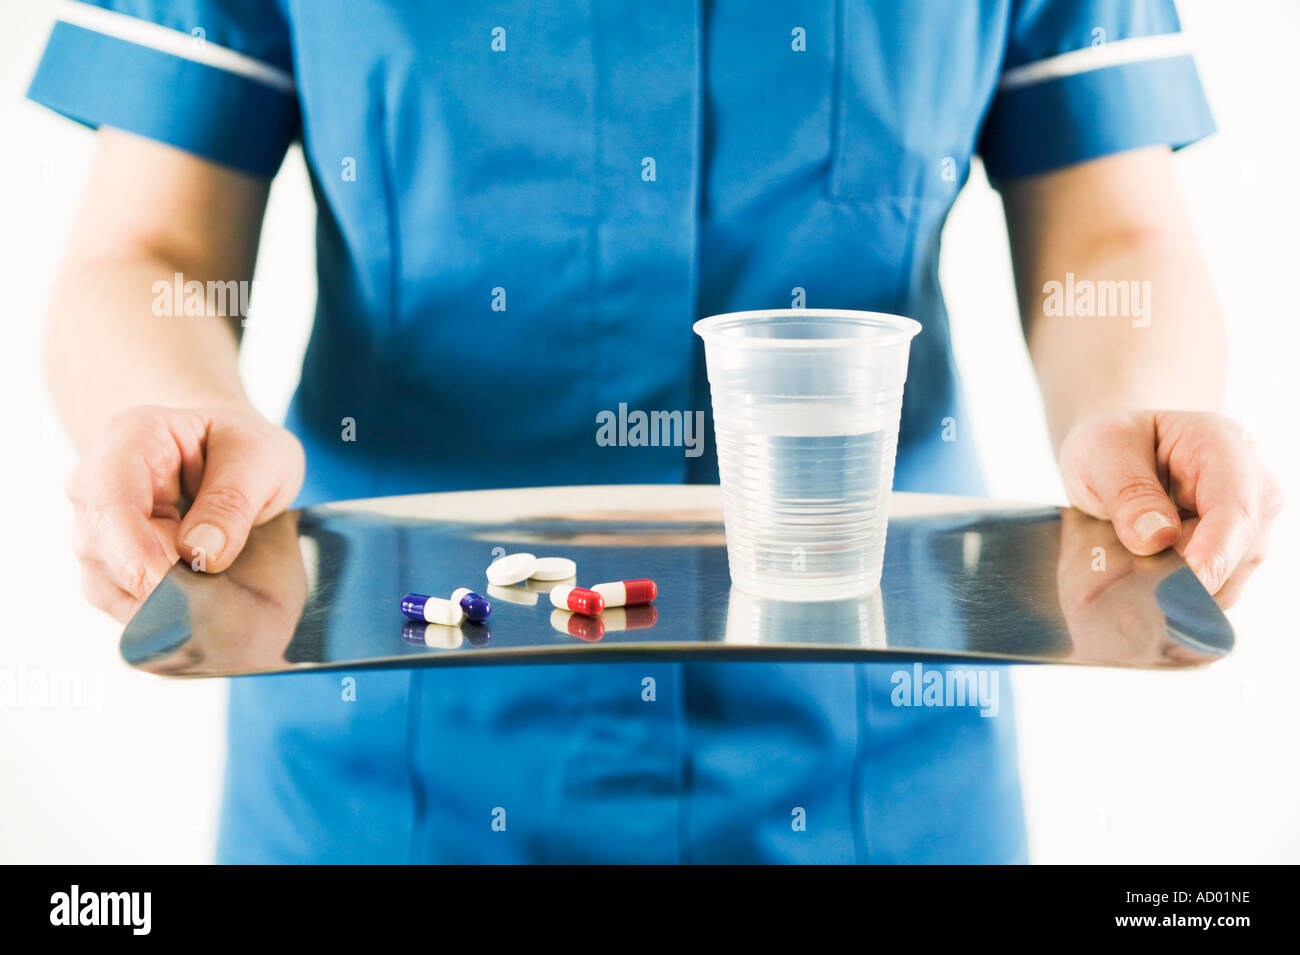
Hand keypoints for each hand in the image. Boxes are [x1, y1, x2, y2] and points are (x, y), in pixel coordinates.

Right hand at [66, 405, 304, 621]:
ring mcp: (96, 527)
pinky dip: (161, 609)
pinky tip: (199, 600)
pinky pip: (122, 601)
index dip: (136, 554)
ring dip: (162, 599)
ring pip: (109, 584)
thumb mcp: (262, 459)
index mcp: (129, 439)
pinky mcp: (107, 564)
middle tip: (214, 598)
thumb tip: (200, 553)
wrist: (235, 462)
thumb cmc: (245, 453)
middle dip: (158, 582)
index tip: (171, 587)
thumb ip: (232, 501)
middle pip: (106, 550)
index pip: (112, 504)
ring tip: (216, 590)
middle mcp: (95, 483)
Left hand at [1058, 410, 1282, 607]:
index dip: (1214, 553)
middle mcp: (1252, 487)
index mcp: (1223, 446)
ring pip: (1226, 581)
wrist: (1115, 457)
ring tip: (1128, 558)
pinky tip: (1145, 569)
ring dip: (1175, 584)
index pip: (1235, 509)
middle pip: (1235, 553)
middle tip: (1126, 571)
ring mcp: (1249, 526)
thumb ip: (1127, 491)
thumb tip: (1156, 538)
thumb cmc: (1112, 446)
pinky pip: (1213, 591)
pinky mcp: (1235, 557)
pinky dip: (1177, 591)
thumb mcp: (1101, 451)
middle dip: (1182, 574)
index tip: (1187, 583)